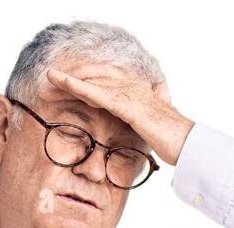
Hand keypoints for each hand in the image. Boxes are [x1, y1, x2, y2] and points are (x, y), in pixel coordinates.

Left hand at [43, 66, 193, 165]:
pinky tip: (63, 83)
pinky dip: (79, 86)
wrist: (188, 144)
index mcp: (136, 92)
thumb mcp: (158, 122)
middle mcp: (131, 87)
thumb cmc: (175, 137)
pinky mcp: (128, 105)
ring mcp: (130, 94)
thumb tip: (161, 91)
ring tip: (47, 80)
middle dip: (69, 80)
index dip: (81, 84)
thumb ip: (158, 103)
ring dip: (67, 80)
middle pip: (94, 78)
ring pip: (93, 81)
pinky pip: (98, 92)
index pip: (102, 83)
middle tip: (46, 86)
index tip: (61, 90)